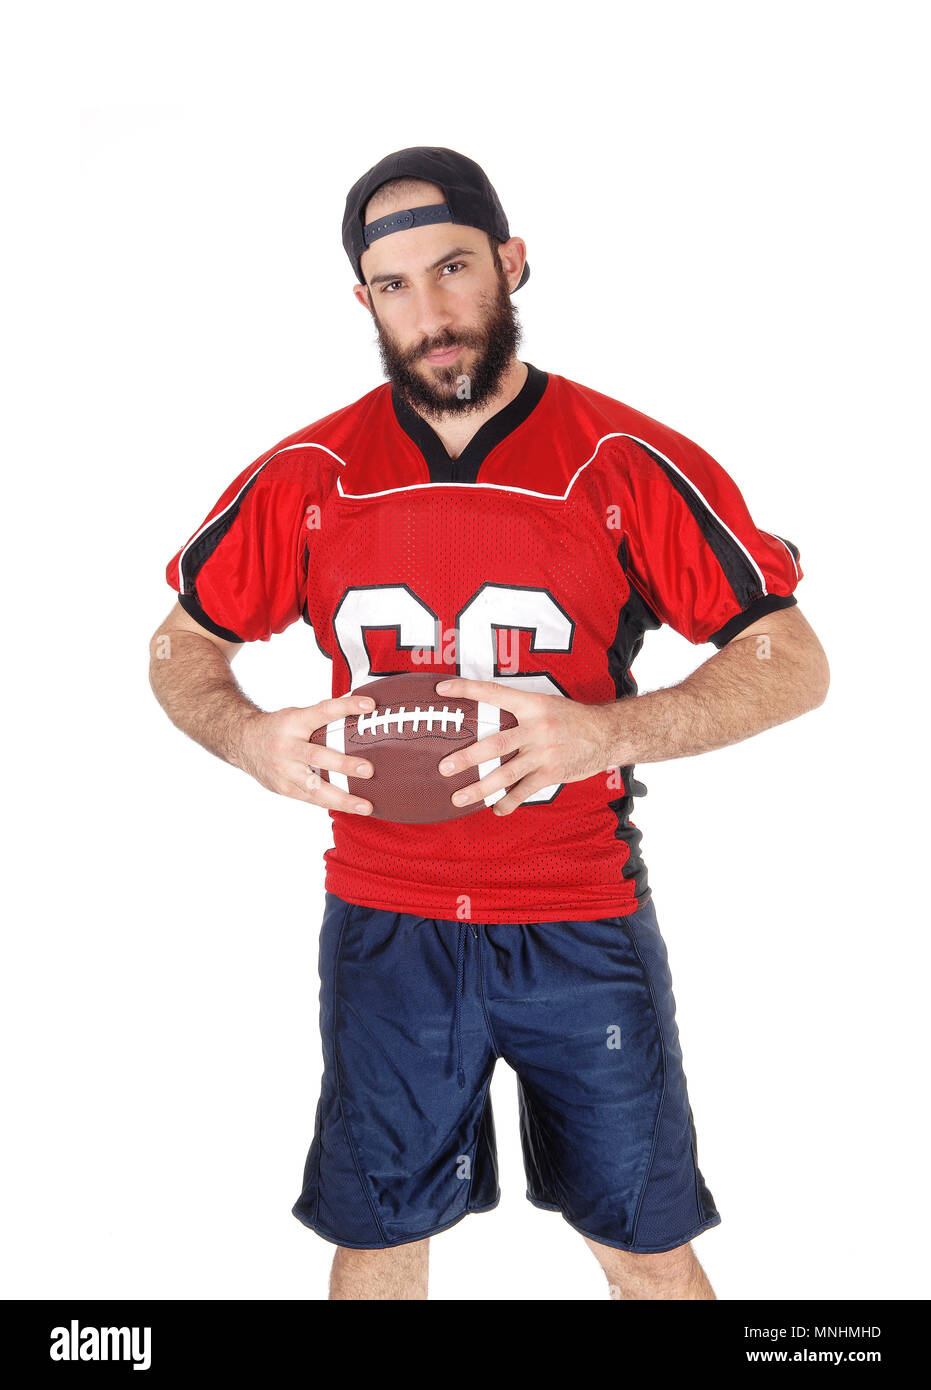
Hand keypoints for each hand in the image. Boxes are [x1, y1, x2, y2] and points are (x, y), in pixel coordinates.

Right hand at [237, 695, 377, 813]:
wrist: (242, 742)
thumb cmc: (279, 728)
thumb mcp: (296, 716)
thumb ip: (323, 719)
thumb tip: (362, 715)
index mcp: (294, 722)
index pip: (323, 711)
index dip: (346, 706)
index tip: (368, 705)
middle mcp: (287, 746)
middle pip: (317, 756)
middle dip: (344, 765)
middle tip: (368, 769)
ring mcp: (284, 770)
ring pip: (315, 787)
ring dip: (342, 798)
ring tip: (365, 806)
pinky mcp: (284, 788)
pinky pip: (312, 799)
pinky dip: (333, 804)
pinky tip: (352, 808)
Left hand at [434, 678, 621, 814]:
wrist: (608, 734)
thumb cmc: (572, 719)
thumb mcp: (547, 704)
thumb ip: (520, 710)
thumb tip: (487, 716)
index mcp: (532, 704)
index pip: (494, 693)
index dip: (467, 689)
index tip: (442, 688)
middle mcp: (537, 728)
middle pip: (495, 744)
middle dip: (467, 758)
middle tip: (444, 768)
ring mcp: (544, 753)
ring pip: (505, 774)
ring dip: (479, 788)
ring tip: (458, 798)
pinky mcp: (552, 773)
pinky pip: (524, 791)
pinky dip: (508, 802)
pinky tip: (495, 809)